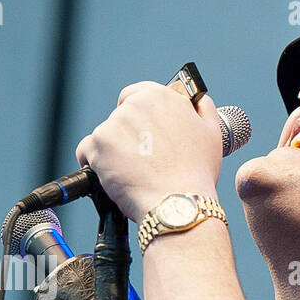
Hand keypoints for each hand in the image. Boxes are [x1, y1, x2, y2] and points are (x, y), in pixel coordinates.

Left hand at [75, 82, 222, 222]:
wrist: (178, 204)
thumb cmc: (196, 173)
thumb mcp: (212, 133)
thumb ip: (201, 108)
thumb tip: (195, 99)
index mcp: (160, 96)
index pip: (135, 95)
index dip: (139, 117)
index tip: (144, 134)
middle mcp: (135, 105)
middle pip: (120, 118)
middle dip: (128, 137)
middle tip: (144, 161)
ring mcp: (113, 124)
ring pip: (106, 136)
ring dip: (114, 152)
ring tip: (134, 174)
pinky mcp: (97, 145)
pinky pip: (87, 152)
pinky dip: (96, 165)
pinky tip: (115, 178)